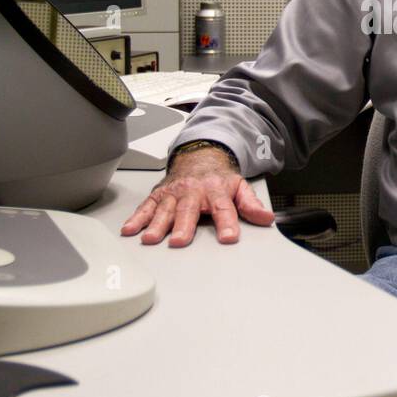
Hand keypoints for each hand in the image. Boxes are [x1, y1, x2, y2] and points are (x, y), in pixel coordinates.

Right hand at [120, 148, 275, 246]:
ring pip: (164, 209)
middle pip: (188, 210)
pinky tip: (130, 229)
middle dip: (183, 226)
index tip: (228, 238)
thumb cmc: (218, 177)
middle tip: (180, 241)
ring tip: (151, 238)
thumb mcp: (239, 186)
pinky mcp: (159, 194)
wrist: (199, 155)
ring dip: (156, 224)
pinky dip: (137, 218)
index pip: (223, 208)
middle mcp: (193, 191)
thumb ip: (251, 204)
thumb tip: (266, 218)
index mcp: (215, 190)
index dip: (227, 223)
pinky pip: (146, 206)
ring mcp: (174, 193)